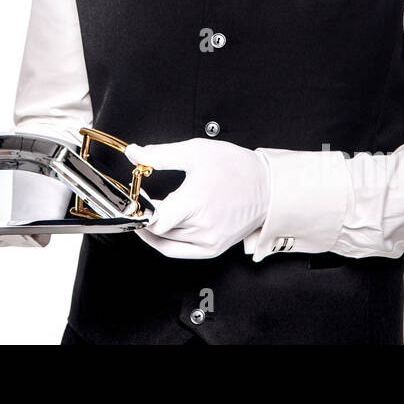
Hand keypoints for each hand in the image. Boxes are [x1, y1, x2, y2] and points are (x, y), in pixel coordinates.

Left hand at [124, 138, 268, 258]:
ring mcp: (208, 242)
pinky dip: (165, 241)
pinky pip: (178, 252)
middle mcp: (201, 227)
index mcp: (194, 204)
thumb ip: (160, 154)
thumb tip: (135, 153)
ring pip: (165, 242)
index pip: (153, 218)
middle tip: (141, 199)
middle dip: (145, 214)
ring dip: (154, 228)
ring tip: (150, 211)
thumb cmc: (237, 168)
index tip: (135, 196)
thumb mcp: (195, 152)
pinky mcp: (212, 249)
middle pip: (158, 230)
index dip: (139, 208)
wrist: (268, 186)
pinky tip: (161, 228)